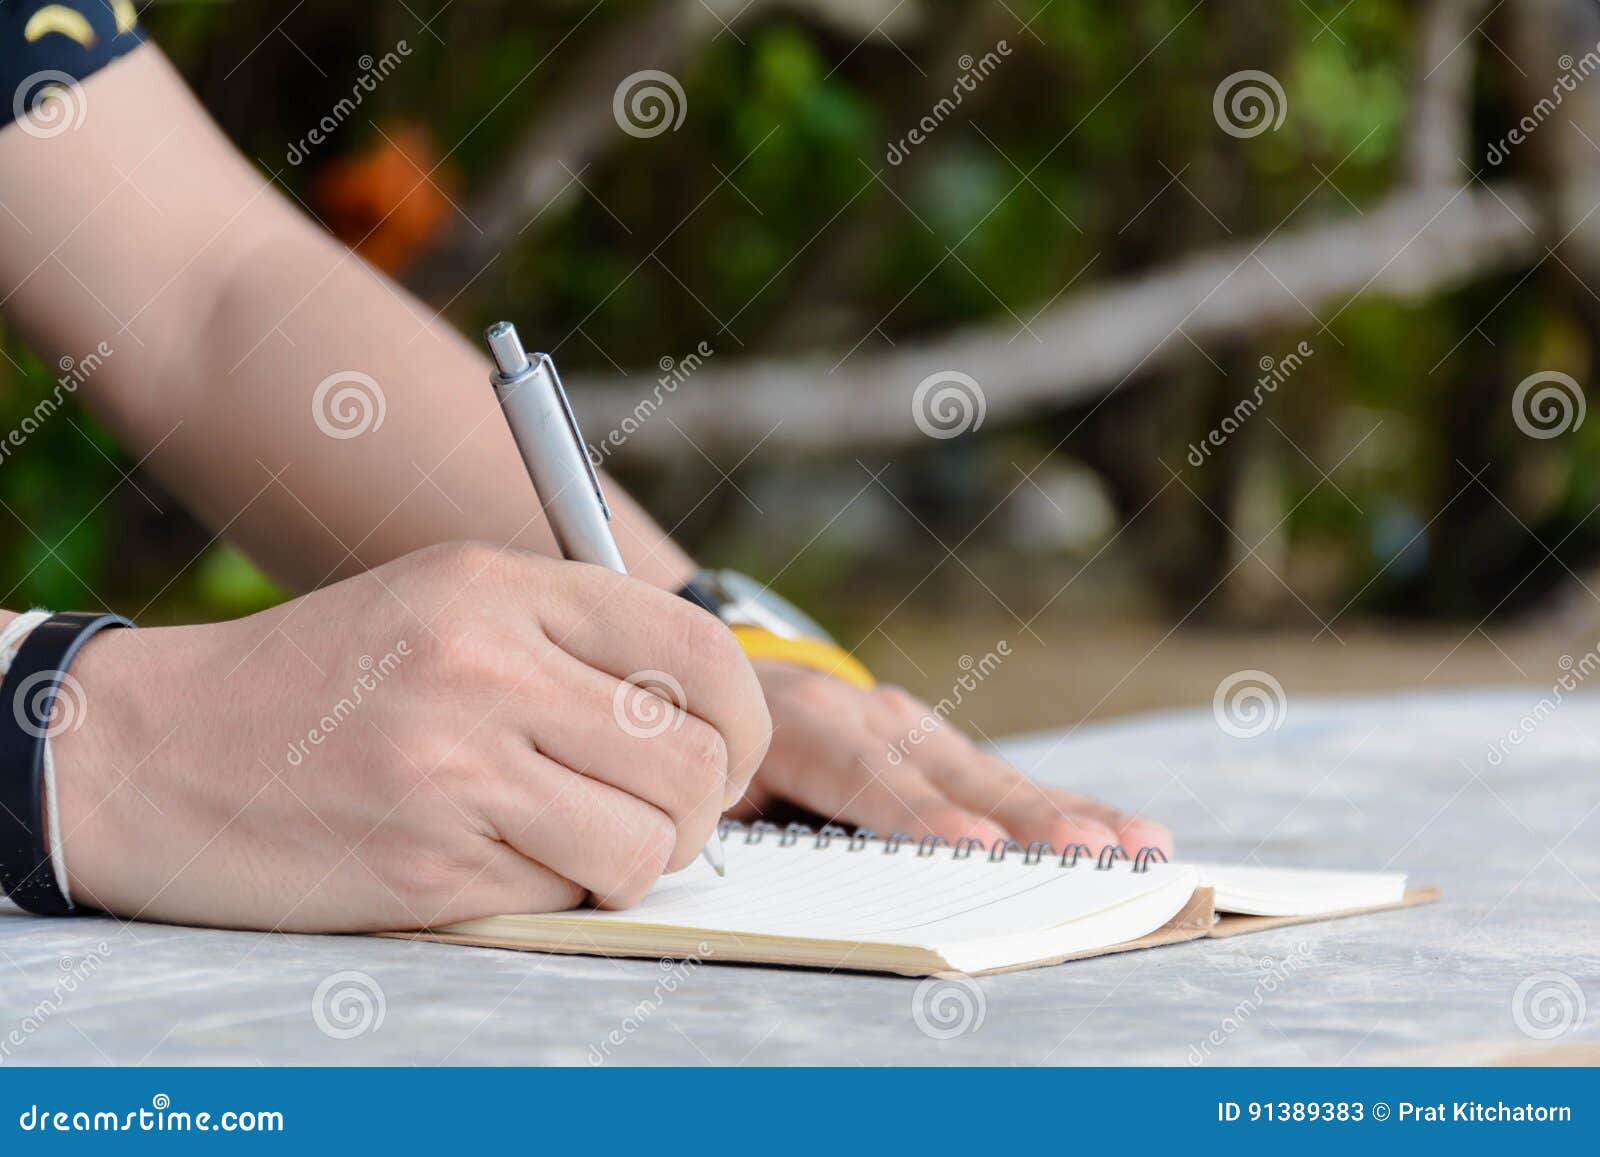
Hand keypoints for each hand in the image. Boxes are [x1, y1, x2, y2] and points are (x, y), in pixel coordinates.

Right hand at [51, 542, 769, 931]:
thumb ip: (576, 640)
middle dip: (697, 808)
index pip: (704, 653)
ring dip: (631, 860)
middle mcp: (489, 665)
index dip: (745, 722)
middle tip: (654, 814)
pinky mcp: (429, 862)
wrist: (152, 750)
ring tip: (570, 840)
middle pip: (696, 760)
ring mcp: (459, 765)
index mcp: (505, 586)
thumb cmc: (319, 679)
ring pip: (649, 840)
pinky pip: (565, 891)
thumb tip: (711, 716)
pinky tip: (488, 857)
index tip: (730, 756)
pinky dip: (553, 889)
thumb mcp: (449, 601)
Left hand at [734, 662, 1171, 854]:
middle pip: (952, 775)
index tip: (974, 846)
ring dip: (1068, 816)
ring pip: (998, 777)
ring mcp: (921, 731)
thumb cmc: (724, 750)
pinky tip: (1135, 832)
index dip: (918, 814)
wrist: (739, 673)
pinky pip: (1017, 784)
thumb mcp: (712, 776)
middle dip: (1021, 818)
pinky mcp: (952, 753)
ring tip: (1134, 845)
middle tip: (1081, 851)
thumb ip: (737, 817)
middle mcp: (875, 718)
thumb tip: (763, 867)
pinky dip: (1077, 810)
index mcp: (802, 722)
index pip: (862, 774)